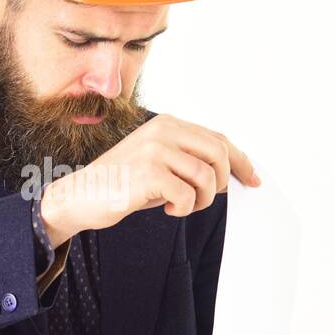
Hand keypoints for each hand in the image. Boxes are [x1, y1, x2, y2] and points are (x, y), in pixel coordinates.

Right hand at [39, 113, 260, 246]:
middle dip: (222, 182)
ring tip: (183, 206)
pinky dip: (185, 209)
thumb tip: (229, 175)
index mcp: (168, 124)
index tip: (253, 181)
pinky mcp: (148, 172)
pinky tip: (170, 210)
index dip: (241, 161)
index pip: (218, 138)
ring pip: (207, 176)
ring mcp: (155, 149)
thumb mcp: (160, 165)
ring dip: (202, 200)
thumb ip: (189, 161)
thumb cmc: (123, 184)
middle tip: (204, 199)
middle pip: (219, 154)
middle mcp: (163, 130)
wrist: (81, 196)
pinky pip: (188, 195)